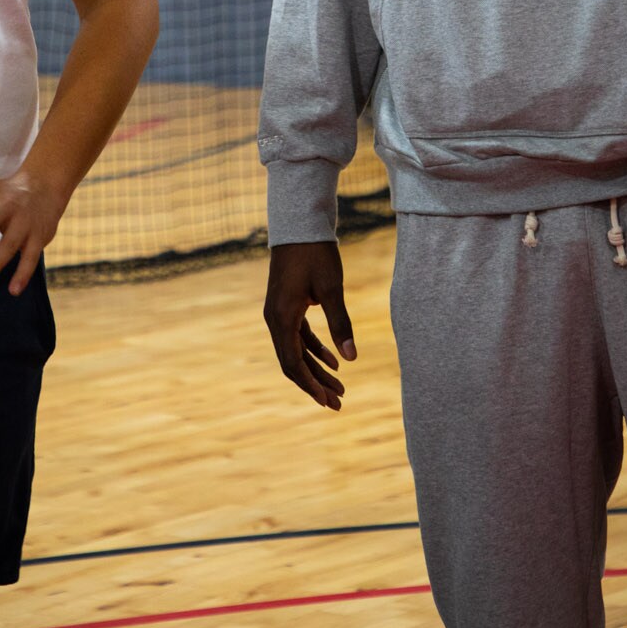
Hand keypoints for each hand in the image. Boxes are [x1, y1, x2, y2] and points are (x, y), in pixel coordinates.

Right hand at [263, 241, 355, 410]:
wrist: (299, 224)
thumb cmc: (315, 253)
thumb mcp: (331, 289)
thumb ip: (340, 324)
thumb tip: (352, 358)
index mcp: (282, 318)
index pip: (293, 363)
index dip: (311, 384)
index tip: (328, 401)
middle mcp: (275, 319)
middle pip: (293, 362)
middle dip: (315, 383)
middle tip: (338, 403)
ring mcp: (279, 312)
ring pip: (296, 350)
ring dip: (316, 368)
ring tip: (340, 386)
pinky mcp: (286, 305)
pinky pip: (297, 335)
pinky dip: (314, 349)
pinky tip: (333, 359)